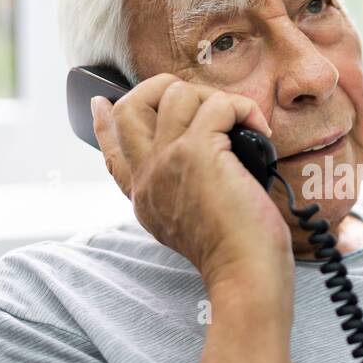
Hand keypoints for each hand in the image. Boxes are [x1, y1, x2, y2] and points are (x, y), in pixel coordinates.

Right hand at [91, 73, 292, 291]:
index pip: (110, 150)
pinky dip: (243, 109)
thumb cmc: (234, 253)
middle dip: (164, 88)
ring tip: (241, 121)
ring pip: (176, 94)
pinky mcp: (196, 153)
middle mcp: (147, 176)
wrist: (244, 274)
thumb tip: (203, 154)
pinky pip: (218, 105)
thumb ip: (179, 191)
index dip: (104, 122)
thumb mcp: (189, 224)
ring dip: (214, 98)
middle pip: (129, 106)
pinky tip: (260, 130)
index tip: (102, 104)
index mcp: (143, 195)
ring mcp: (167, 160)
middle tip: (205, 103)